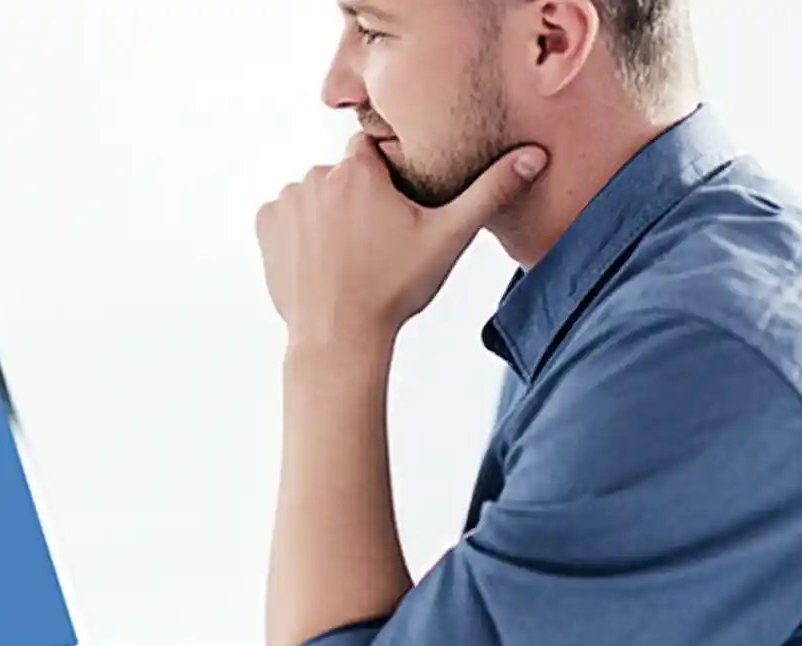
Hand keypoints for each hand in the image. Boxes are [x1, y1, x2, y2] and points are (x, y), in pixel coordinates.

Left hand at [255, 134, 547, 348]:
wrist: (338, 338)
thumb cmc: (394, 290)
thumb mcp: (448, 239)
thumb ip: (490, 192)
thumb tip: (536, 155)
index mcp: (357, 169)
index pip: (374, 151)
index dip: (387, 177)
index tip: (395, 210)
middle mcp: (315, 176)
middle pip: (344, 175)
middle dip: (358, 199)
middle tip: (376, 242)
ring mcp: (287, 201)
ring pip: (315, 195)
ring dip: (328, 215)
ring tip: (349, 257)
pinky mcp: (266, 226)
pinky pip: (287, 215)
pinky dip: (300, 232)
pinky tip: (321, 260)